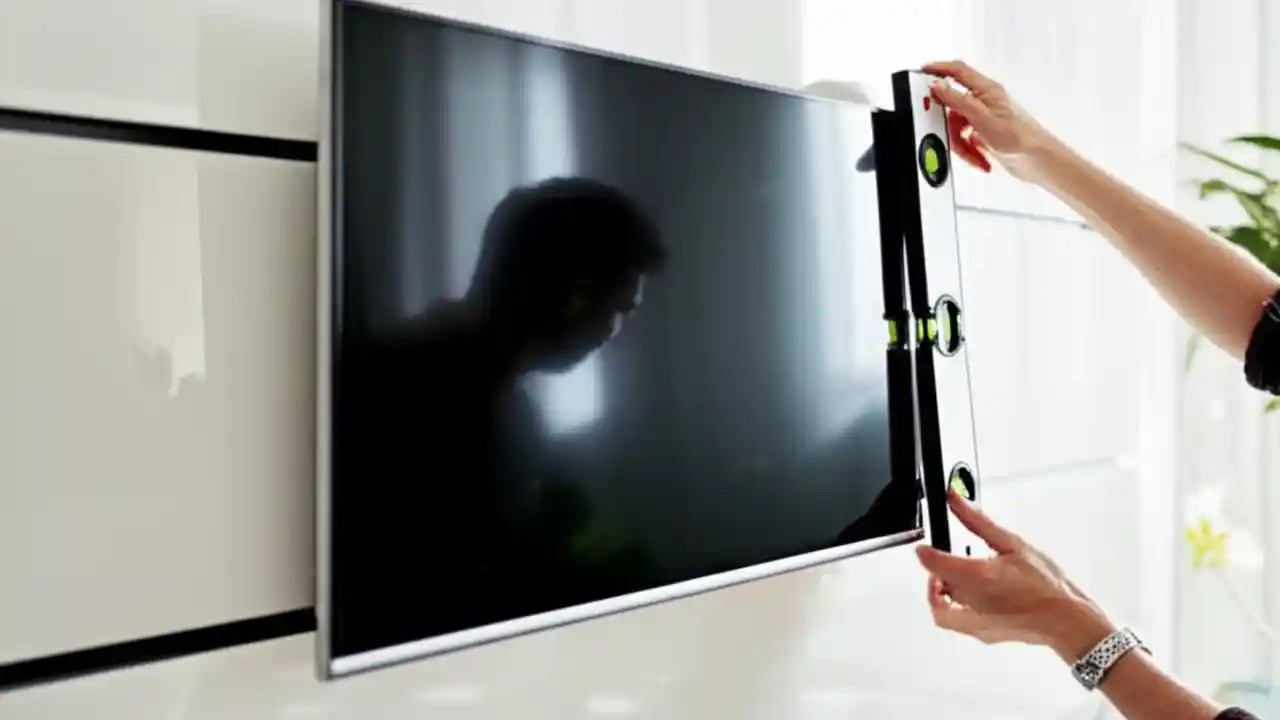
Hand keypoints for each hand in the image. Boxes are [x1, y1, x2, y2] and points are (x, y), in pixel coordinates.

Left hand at [915, 488, 1114, 661]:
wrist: (1067, 620)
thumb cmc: (1047, 585)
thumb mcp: (1012, 544)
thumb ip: (978, 522)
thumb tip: (956, 501)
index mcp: (977, 576)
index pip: (933, 563)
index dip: (925, 552)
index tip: (924, 547)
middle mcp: (971, 600)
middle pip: (937, 584)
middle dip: (936, 570)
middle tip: (943, 557)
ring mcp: (975, 621)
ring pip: (942, 605)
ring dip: (942, 589)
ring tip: (954, 577)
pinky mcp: (981, 633)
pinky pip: (955, 621)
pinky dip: (952, 607)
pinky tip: (968, 596)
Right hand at [921, 60, 1055, 182]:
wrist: (1035, 160)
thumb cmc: (1019, 136)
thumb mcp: (981, 117)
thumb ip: (957, 100)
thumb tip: (938, 86)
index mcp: (986, 90)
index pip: (958, 71)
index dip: (938, 68)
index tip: (922, 72)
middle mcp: (984, 101)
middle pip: (953, 106)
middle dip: (949, 124)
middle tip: (946, 132)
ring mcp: (984, 118)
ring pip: (957, 126)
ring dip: (961, 143)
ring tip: (972, 152)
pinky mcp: (984, 134)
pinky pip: (965, 139)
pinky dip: (968, 150)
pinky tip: (979, 156)